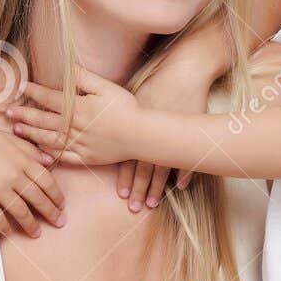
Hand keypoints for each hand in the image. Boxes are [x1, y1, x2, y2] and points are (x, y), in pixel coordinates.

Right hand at [0, 120, 64, 239]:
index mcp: (22, 159)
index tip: (61, 206)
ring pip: (20, 212)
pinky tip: (11, 232)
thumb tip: (50, 162)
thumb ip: (31, 150)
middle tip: (59, 223)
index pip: (47, 182)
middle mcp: (13, 175)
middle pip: (37, 199)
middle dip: (51, 213)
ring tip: (37, 233)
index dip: (56, 196)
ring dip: (30, 225)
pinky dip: (6, 227)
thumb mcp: (8, 138)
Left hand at [6, 67, 140, 168]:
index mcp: (78, 108)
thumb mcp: (105, 87)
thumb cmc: (126, 108)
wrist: (141, 135)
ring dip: (31, 134)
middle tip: (7, 112)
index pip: (50, 98)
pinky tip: (38, 151)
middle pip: (44, 120)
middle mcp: (74, 127)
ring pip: (49, 139)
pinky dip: (49, 155)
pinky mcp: (86, 158)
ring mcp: (79, 144)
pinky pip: (63, 157)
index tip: (21, 89)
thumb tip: (67, 66)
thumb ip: (84, 78)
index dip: (34, 93)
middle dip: (24, 115)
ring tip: (16, 130)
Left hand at [118, 65, 208, 212]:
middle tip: (134, 208)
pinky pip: (185, 157)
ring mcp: (170, 134)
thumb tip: (94, 124)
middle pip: (143, 167)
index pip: (127, 157)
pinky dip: (184, 173)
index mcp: (135, 126)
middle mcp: (151, 133)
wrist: (183, 73)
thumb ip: (114, 112)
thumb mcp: (128, 94)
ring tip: (151, 203)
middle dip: (139, 189)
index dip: (125, 177)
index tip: (122, 194)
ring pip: (162, 166)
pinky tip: (180, 187)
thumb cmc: (156, 83)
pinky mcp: (187, 132)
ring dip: (157, 187)